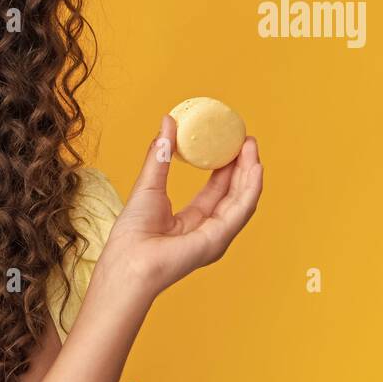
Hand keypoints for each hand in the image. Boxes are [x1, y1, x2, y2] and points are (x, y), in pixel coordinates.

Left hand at [99, 114, 262, 298]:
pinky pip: (241, 209)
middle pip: (233, 194)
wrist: (127, 260)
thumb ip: (161, 154)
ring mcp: (216, 236)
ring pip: (242, 200)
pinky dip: (250, 188)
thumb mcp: (148, 184)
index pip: (215, 191)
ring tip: (251, 146)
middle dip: (242, 166)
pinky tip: (255, 167)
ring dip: (250, 172)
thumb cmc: (131, 233)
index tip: (230, 142)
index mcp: (190, 221)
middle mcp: (207, 230)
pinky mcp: (219, 239)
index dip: (225, 166)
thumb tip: (168, 121)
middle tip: (247, 139)